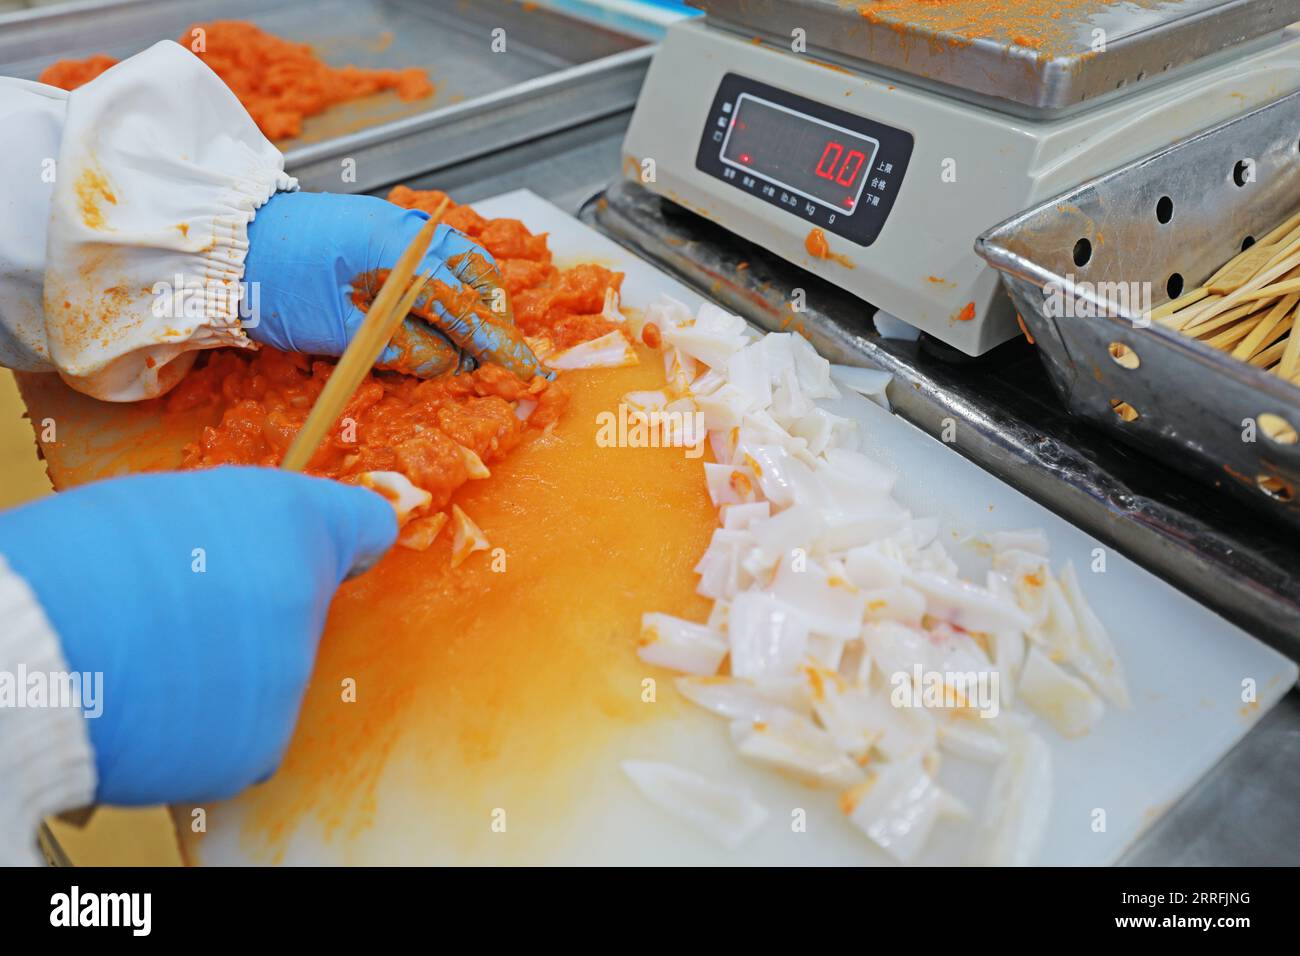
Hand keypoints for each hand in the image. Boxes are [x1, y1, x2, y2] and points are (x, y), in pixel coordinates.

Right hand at [0, 467, 395, 804]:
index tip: (330, 553)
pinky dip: (203, 725)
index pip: (364, 526)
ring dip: (225, 672)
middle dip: (250, 613)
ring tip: (149, 660)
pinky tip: (151, 705)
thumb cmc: (76, 564)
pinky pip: (241, 732)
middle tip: (178, 611)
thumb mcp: (162, 504)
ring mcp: (289, 677)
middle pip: (297, 609)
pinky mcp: (261, 745)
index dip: (342, 539)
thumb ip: (232, 528)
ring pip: (268, 674)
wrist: (33, 655)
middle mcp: (308, 598)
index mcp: (290, 520)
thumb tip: (247, 552)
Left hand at [243, 190, 548, 378]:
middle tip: (494, 357)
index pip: (466, 305)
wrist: (227, 243)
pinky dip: (449, 285)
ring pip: (460, 262)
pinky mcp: (382, 228)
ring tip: (469, 342)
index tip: (526, 370)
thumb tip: (449, 363)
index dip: (498, 343)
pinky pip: (436, 255)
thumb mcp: (340, 332)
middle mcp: (408, 230)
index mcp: (400, 253)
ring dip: (472, 301)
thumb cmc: (274, 285)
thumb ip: (403, 348)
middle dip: (491, 318)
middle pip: (476, 274)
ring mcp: (396, 224)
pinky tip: (439, 313)